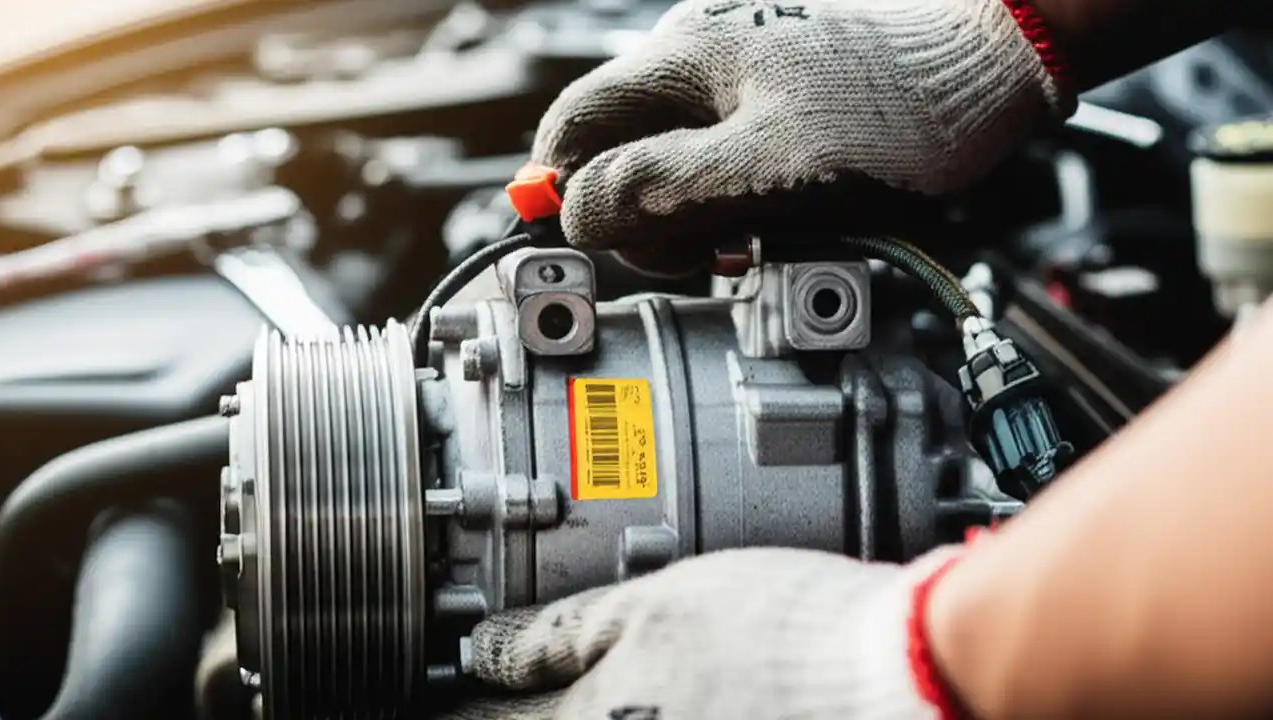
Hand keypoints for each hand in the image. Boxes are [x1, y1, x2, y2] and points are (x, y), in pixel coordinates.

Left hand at [449, 547, 960, 718]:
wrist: (893, 677)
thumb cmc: (784, 632)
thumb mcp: (655, 605)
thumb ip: (557, 634)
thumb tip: (483, 648)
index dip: (459, 708)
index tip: (449, 695)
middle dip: (512, 715)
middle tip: (510, 692)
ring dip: (574, 717)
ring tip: (604, 690)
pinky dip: (636, 719)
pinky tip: (654, 702)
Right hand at [532, 0, 1068, 268]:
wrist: (992, 70)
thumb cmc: (900, 111)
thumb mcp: (771, 166)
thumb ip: (663, 189)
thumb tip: (578, 211)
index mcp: (682, 57)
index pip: (574, 127)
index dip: (563, 194)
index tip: (584, 245)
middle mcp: (698, 57)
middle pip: (618, 150)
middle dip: (641, 216)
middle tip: (698, 252)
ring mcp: (737, 76)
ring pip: (669, 161)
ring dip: (690, 215)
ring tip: (746, 239)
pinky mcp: (773, 100)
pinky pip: (719, 159)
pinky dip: (729, 200)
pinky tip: (770, 220)